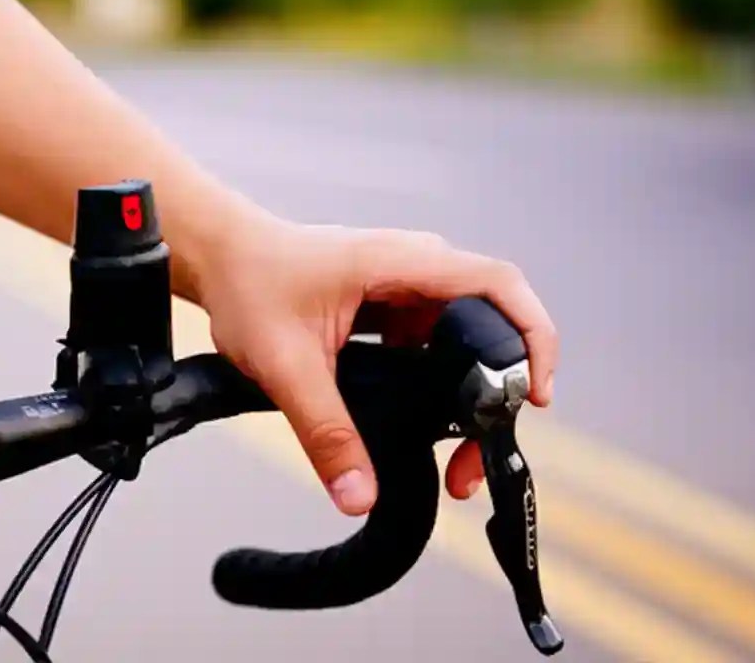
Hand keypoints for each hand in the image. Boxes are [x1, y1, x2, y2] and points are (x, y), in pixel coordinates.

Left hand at [195, 217, 557, 515]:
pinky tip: (423, 430)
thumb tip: (359, 496)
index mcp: (401, 264)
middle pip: (489, 327)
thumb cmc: (249, 286)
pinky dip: (436, 391)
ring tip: (454, 461)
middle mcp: (416, 270)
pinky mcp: (391, 311)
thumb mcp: (286, 366)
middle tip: (476, 459)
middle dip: (496, 394)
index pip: (497, 286)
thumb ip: (326, 432)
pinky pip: (432, 351)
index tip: (535, 396)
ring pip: (462, 345)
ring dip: (466, 399)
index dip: (532, 337)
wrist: (219, 258)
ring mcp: (406, 290)